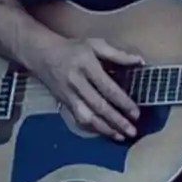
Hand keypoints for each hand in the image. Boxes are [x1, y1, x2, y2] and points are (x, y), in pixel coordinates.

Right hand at [26, 36, 141, 141]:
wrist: (42, 55)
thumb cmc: (73, 49)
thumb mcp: (95, 44)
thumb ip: (117, 54)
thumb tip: (139, 61)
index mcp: (86, 66)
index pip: (107, 88)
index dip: (122, 102)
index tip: (136, 113)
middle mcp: (76, 83)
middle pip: (98, 106)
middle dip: (116, 121)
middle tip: (132, 131)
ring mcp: (68, 95)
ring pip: (86, 117)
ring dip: (104, 129)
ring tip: (120, 136)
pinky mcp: (63, 104)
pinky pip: (78, 119)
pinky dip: (92, 129)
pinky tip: (104, 133)